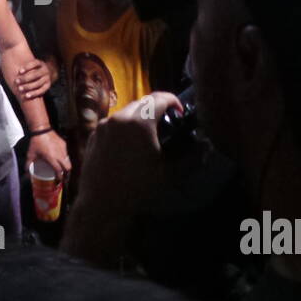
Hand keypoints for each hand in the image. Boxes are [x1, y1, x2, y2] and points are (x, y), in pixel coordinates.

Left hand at [14, 60, 51, 99]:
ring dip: (28, 87)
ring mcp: (47, 78)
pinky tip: (27, 95)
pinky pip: (41, 90)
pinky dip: (34, 93)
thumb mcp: (33, 65)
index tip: (19, 71)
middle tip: (16, 81)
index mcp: (41, 63)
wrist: (50, 73)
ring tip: (20, 89)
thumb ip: (25, 66)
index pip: (35, 63)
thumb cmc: (35, 69)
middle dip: (25, 78)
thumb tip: (11, 64)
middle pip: (35, 74)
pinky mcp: (48, 86)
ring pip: (38, 83)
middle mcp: (45, 70)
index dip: (27, 67)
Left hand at [27, 130, 70, 177]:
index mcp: (52, 159)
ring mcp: (63, 149)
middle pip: (68, 167)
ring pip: (68, 160)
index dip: (60, 177)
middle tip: (62, 175)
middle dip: (66, 173)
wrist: (41, 129)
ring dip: (65, 165)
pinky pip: (66, 153)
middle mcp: (59, 155)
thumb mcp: (30, 154)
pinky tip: (59, 157)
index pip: (59, 171)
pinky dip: (64, 157)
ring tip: (61, 167)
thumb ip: (28, 165)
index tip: (58, 181)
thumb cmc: (35, 142)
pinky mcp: (64, 144)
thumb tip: (26, 173)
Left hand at [78, 92, 181, 215]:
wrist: (101, 202)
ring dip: (140, 115)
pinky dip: (125, 125)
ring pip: (127, 111)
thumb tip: (205, 146)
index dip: (174, 101)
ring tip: (148, 133)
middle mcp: (120, 118)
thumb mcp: (169, 173)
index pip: (160, 98)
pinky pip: (114, 122)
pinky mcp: (94, 134)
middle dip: (157, 107)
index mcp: (139, 122)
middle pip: (143, 101)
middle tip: (167, 122)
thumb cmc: (137, 187)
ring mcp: (104, 125)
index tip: (180, 112)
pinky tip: (129, 143)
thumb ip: (191, 157)